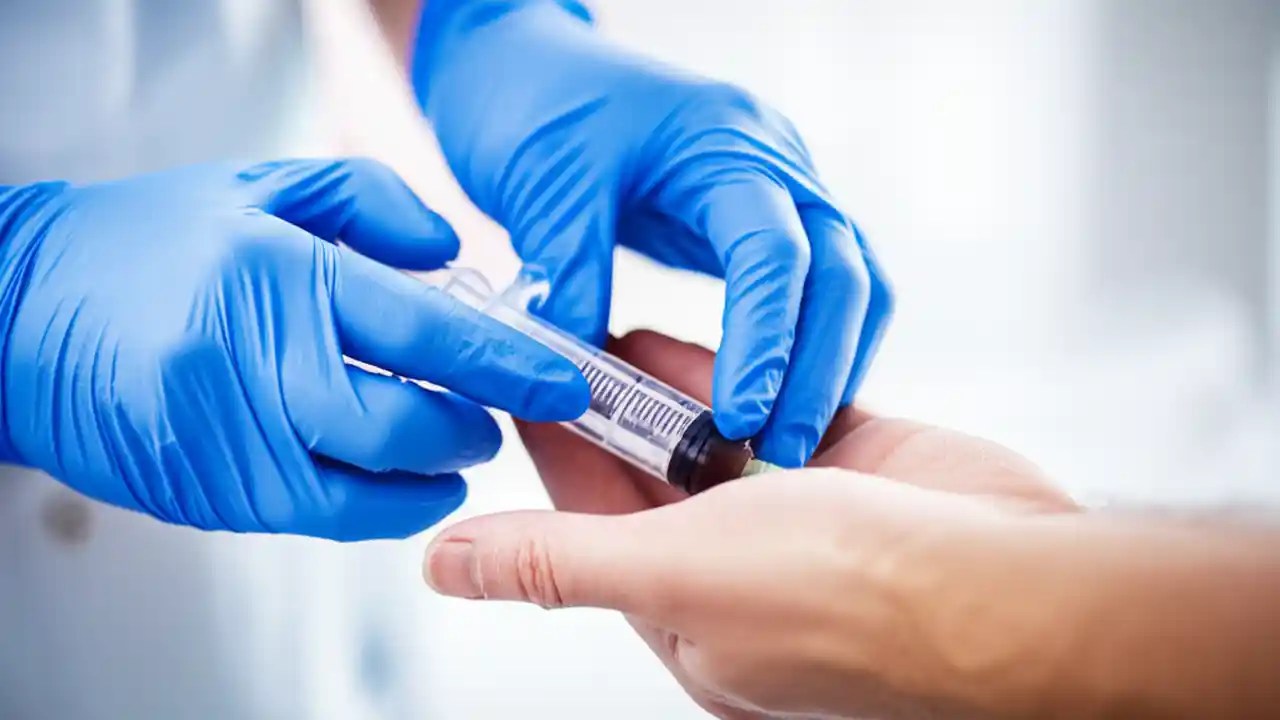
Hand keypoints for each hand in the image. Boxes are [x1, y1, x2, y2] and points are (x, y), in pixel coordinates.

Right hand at [0, 159, 588, 540]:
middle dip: (472, 429)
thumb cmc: (143, 246)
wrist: (19, 314)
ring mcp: (229, 439)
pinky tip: (396, 478)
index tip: (559, 379)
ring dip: (433, 475)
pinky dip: (380, 506)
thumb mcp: (260, 186)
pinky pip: (321, 516)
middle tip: (491, 414)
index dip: (508, 363)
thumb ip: (370, 204)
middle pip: (406, 426)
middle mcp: (254, 363)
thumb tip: (452, 257)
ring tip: (449, 447)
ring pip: (369, 488)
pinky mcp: (212, 493)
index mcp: (278, 275)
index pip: (427, 332)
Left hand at [412, 0, 892, 465]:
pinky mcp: (756, 222)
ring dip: (829, 362)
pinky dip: (808, 344)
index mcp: (726, 145)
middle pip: (843, 273)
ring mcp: (775, 191)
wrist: (527, 57)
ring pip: (847, 284)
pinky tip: (777, 398)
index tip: (741, 417)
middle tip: (782, 455)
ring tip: (787, 445)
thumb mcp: (545, 183)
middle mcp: (773, 166)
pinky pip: (812, 287)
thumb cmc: (535, 102)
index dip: (767, 339)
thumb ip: (571, 276)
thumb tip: (586, 385)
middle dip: (821, 368)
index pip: (777, 251)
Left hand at [423, 331, 1073, 718]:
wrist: (1021, 583)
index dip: (552, 447)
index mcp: (686, 615)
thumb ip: (560, 562)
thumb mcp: (679, 577)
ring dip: (672, 386)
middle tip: (558, 332)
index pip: (589, 520)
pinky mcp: (859, 467)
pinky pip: (786, 406)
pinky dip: (752, 371)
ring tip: (612, 323)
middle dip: (607, 408)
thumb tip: (446, 570)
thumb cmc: (855, 602)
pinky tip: (711, 333)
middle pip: (651, 475)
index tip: (515, 380)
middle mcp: (740, 569)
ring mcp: (804, 517)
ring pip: (719, 436)